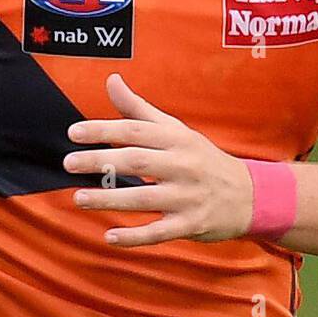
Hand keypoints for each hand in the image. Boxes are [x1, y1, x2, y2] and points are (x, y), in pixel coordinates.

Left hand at [63, 73, 253, 247]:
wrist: (249, 195)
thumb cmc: (202, 159)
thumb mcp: (175, 130)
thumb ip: (139, 109)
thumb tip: (111, 80)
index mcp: (177, 139)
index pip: (135, 131)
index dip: (103, 130)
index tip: (73, 133)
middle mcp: (183, 165)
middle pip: (137, 161)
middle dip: (101, 161)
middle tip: (68, 163)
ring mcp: (188, 197)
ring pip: (144, 199)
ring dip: (109, 199)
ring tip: (79, 198)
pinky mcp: (191, 224)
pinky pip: (159, 232)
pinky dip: (135, 236)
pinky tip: (110, 236)